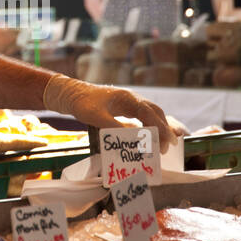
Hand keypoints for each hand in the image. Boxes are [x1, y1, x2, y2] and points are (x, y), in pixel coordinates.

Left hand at [42, 74, 177, 151]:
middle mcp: (132, 98)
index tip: (165, 142)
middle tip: (169, 146)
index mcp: (128, 98)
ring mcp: (129, 102)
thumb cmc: (83, 104)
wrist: (71, 94)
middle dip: (164, 128)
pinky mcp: (124, 107)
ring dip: (158, 126)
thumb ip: (114, 127)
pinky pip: (142, 115)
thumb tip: (133, 138)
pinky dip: (149, 125)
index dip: (160, 128)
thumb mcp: (96, 117)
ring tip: (165, 142)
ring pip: (150, 113)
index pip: (150, 113)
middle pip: (155, 111)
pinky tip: (149, 135)